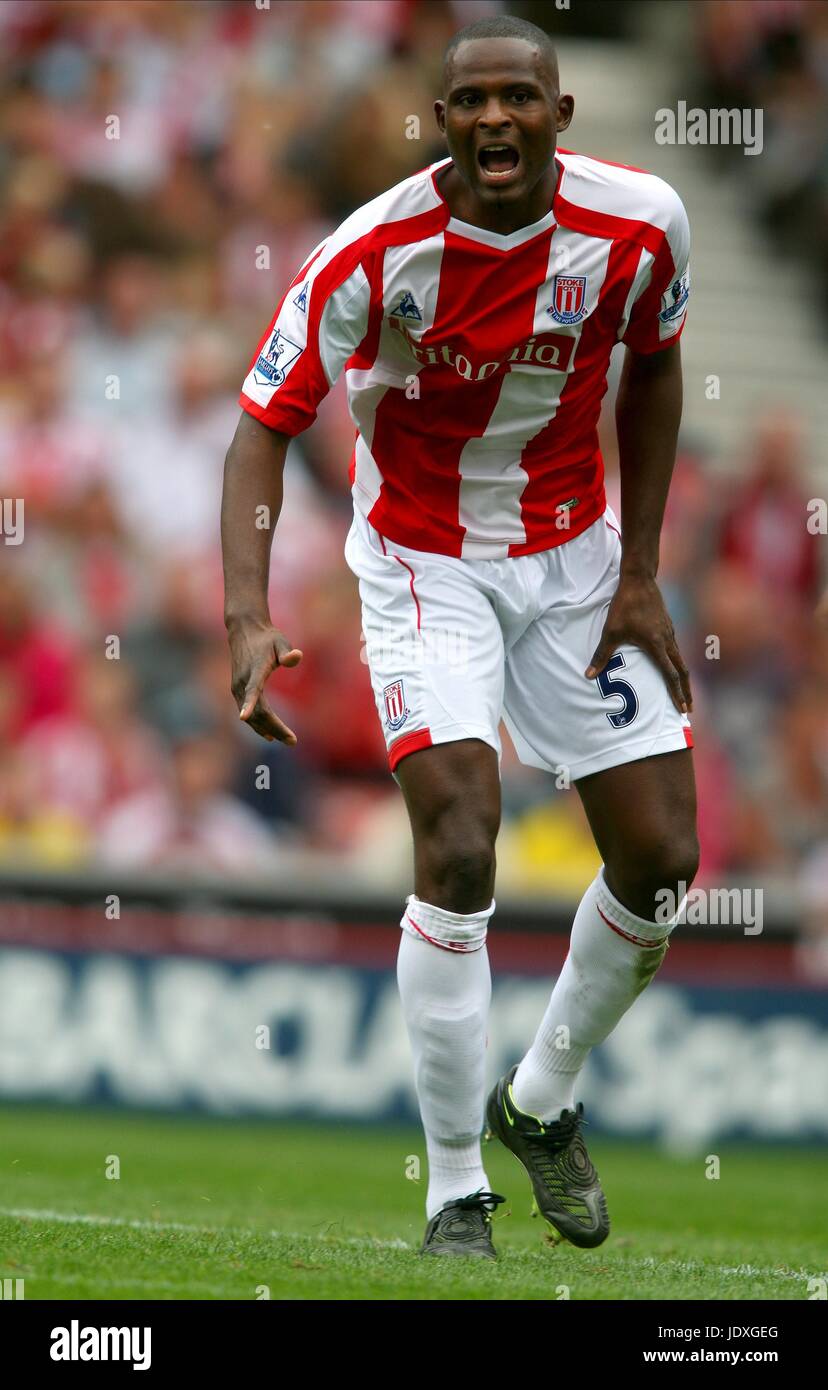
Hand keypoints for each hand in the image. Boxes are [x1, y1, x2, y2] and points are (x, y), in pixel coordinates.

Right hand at [227, 617, 302, 742]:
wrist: (244, 631)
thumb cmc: (267, 637)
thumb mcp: (280, 641)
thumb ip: (288, 652)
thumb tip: (296, 657)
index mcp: (255, 669)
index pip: (252, 689)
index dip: (249, 703)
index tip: (243, 717)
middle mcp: (243, 681)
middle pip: (257, 710)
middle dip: (274, 728)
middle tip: (292, 741)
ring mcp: (238, 687)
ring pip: (252, 715)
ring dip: (267, 729)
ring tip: (286, 739)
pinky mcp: (237, 690)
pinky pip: (247, 711)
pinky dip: (257, 724)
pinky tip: (269, 734)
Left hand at [585, 574, 691, 713]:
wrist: (639, 580)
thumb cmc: (624, 606)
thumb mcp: (610, 632)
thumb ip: (601, 656)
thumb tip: (588, 676)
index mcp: (657, 645)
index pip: (670, 675)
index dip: (677, 693)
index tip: (682, 708)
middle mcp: (668, 640)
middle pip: (682, 671)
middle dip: (686, 691)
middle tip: (689, 709)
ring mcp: (670, 632)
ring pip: (680, 659)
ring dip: (682, 677)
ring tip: (682, 690)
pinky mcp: (668, 625)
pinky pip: (675, 649)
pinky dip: (677, 662)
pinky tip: (672, 665)